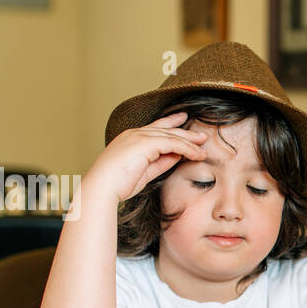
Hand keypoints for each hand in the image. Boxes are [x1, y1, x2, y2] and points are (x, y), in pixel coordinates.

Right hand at [82, 111, 208, 205]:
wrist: (103, 186)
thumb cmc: (118, 184)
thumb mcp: (145, 171)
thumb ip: (161, 162)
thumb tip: (177, 156)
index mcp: (131, 138)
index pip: (155, 128)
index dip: (170, 123)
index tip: (183, 120)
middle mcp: (134, 134)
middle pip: (166, 129)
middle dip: (185, 131)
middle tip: (201, 135)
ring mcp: (139, 136)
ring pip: (171, 136)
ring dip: (190, 142)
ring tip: (203, 148)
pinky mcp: (145, 143)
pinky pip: (172, 143)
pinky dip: (186, 149)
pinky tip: (196, 154)